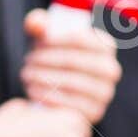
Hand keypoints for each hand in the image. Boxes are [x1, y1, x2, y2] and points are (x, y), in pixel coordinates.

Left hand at [20, 8, 121, 124]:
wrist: (58, 89)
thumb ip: (39, 24)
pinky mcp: (95, 112)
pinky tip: (33, 90)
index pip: (79, 38)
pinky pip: (70, 104)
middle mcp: (110, 69)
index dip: (55, 40)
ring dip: (42, 78)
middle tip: (27, 61)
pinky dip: (48, 96)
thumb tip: (35, 24)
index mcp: (104, 46)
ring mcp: (105, 92)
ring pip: (70, 83)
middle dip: (44, 60)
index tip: (38, 43)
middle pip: (72, 61)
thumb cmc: (53, 55)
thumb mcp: (46, 37)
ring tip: (26, 74)